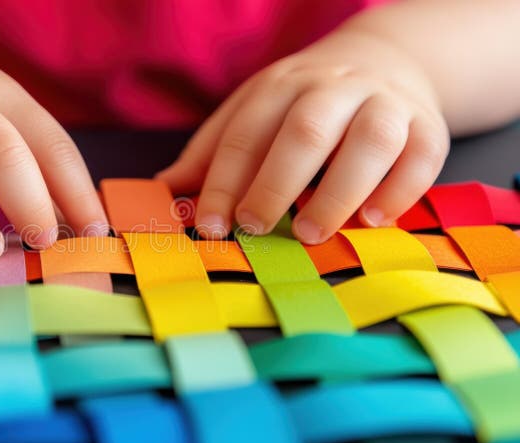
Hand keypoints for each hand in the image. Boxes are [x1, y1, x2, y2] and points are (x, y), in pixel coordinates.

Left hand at [157, 29, 449, 243]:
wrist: (384, 59)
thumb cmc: (303, 102)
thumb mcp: (251, 112)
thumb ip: (212, 152)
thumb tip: (166, 188)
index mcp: (280, 86)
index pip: (245, 134)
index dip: (224, 182)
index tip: (210, 226)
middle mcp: (332, 89)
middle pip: (305, 132)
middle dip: (274, 184)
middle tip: (254, 228)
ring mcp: (384, 103)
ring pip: (369, 142)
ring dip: (337, 192)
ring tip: (309, 233)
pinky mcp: (427, 125)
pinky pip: (422, 157)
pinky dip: (398, 192)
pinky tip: (370, 221)